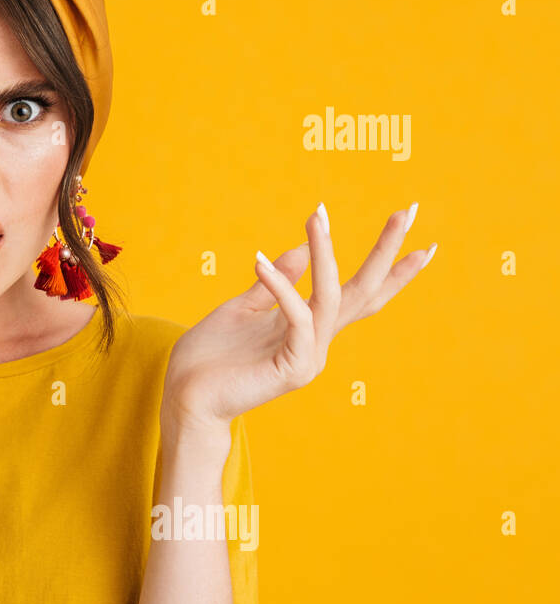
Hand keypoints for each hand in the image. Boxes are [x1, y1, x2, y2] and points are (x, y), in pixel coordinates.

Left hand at [161, 202, 435, 433]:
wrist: (184, 395)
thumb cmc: (209, 356)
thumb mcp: (242, 308)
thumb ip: (275, 283)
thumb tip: (303, 247)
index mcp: (308, 328)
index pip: (359, 294)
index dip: (390, 267)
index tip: (419, 237)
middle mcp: (317, 342)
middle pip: (364, 292)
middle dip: (387, 251)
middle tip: (409, 208)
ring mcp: (309, 357)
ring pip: (332, 296)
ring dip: (325, 252)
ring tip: (317, 215)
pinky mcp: (293, 368)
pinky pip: (297, 317)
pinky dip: (282, 287)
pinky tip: (259, 261)